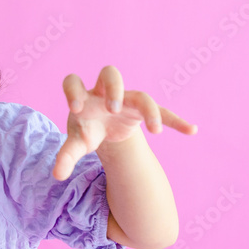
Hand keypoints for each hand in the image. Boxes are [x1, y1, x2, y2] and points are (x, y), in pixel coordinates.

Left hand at [52, 65, 196, 179]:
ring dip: (149, 110)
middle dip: (114, 89)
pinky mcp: (142, 112)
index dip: (73, 91)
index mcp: (84, 97)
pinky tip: (191, 130)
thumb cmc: (86, 130)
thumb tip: (57, 175)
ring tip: (155, 132)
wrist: (104, 129)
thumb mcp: (76, 144)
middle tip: (113, 110)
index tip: (75, 109)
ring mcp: (127, 100)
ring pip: (141, 96)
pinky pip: (163, 112)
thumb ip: (66, 156)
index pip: (74, 82)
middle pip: (110, 74)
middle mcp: (106, 93)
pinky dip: (175, 120)